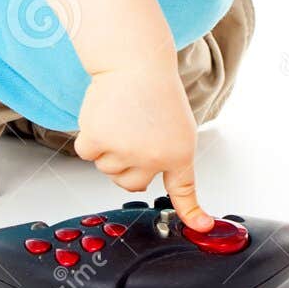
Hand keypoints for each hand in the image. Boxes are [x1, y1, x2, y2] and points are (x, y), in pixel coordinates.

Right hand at [73, 60, 215, 231]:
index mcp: (179, 153)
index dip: (192, 212)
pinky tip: (103, 115)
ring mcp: (124, 151)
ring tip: (121, 117)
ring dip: (108, 147)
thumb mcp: (176, 126)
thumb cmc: (154, 88)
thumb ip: (164, 155)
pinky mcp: (98, 140)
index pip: (184, 191)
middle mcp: (153, 158)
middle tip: (132, 134)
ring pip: (107, 168)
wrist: (134, 61)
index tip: (201, 226)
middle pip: (130, 183)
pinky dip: (90, 137)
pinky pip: (87, 153)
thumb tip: (143, 178)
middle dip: (127, 164)